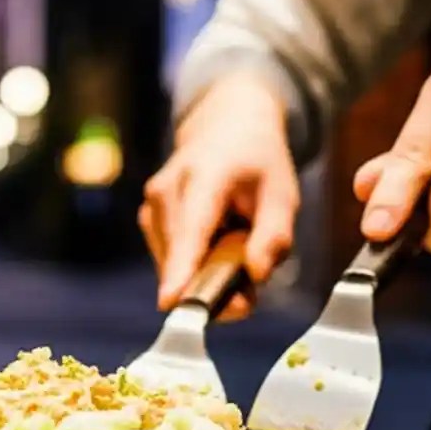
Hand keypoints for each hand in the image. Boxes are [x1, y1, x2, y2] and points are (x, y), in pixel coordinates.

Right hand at [140, 72, 299, 320]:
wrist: (226, 127)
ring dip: (206, 272)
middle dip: (212, 286)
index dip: (181, 267)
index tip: (170, 302)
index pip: (192, 228)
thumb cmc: (257, 163)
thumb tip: (255, 275)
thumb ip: (274, 236)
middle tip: (248, 291)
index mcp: (205, 175)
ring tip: (232, 242)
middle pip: (181, 257)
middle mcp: (167, 189)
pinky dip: (195, 263)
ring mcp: (152, 205)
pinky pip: (171, 260)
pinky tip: (214, 240)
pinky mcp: (148, 220)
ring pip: (175, 264)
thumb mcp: (283, 194)